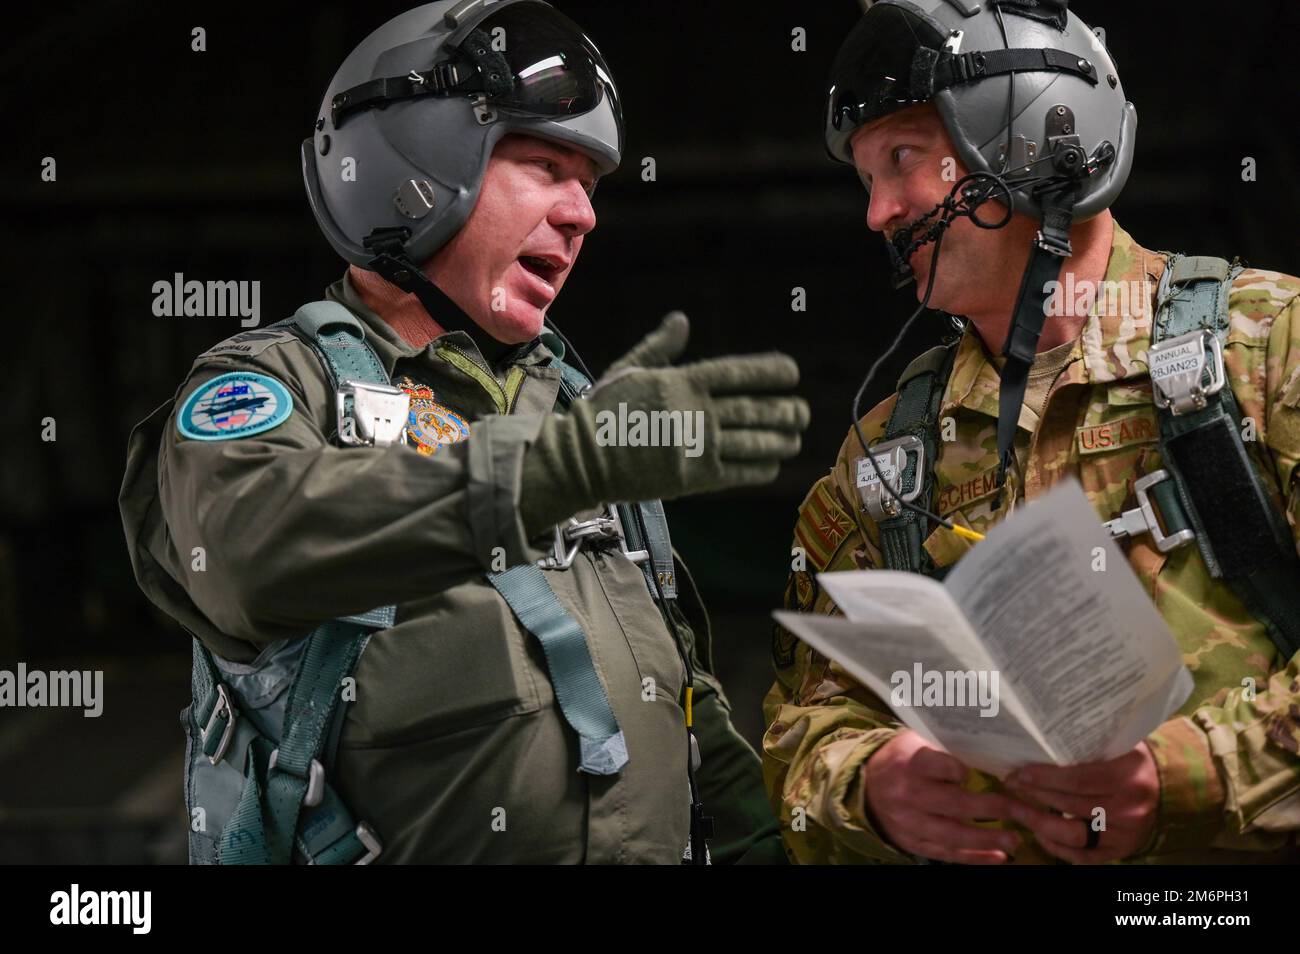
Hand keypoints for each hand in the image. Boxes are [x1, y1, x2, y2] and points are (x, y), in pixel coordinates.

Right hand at [520, 315, 809, 534]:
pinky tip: (773, 464)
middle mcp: (695, 412)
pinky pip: (736, 472)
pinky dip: (759, 468)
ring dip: (779, 440)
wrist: (582, 458)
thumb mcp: (629, 369)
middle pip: (753, 410)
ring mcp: (696, 446)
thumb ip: (661, 347)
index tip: (792, 374)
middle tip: (802, 412)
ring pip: (751, 443)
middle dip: (784, 411)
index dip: (770, 372)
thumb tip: (682, 318)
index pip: (738, 373)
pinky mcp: (692, 478)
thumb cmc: (604, 411)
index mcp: (682, 381)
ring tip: (795, 438)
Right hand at [863, 729, 1022, 864]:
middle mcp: (907, 794)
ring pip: (951, 835)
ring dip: (985, 840)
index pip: (941, 765)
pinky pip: (945, 853)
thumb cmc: (901, 759)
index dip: (963, 770)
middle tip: (1019, 812)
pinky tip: (997, 857)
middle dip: (990, 809)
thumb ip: (944, 748)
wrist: (865, 786)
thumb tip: (987, 752)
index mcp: (909, 763)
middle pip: (953, 804)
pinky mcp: (911, 842)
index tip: (980, 770)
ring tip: (1013, 840)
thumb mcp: (916, 741)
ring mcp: (908, 822)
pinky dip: (972, 857)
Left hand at [1003, 741, 1159, 863]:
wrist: (1166, 790)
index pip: (1078, 779)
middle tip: (1010, 785)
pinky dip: (1057, 848)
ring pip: (1074, 834)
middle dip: (1035, 795)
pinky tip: (1038, 834)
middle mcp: (1128, 809)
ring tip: (1017, 809)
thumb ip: (1088, 744)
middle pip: (1071, 805)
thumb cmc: (1133, 762)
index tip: (1019, 773)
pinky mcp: (1120, 852)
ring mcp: (1125, 834)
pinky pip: (1083, 857)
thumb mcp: (1119, 746)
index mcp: (1128, 777)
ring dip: (1039, 823)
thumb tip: (1042, 737)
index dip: (1045, 777)